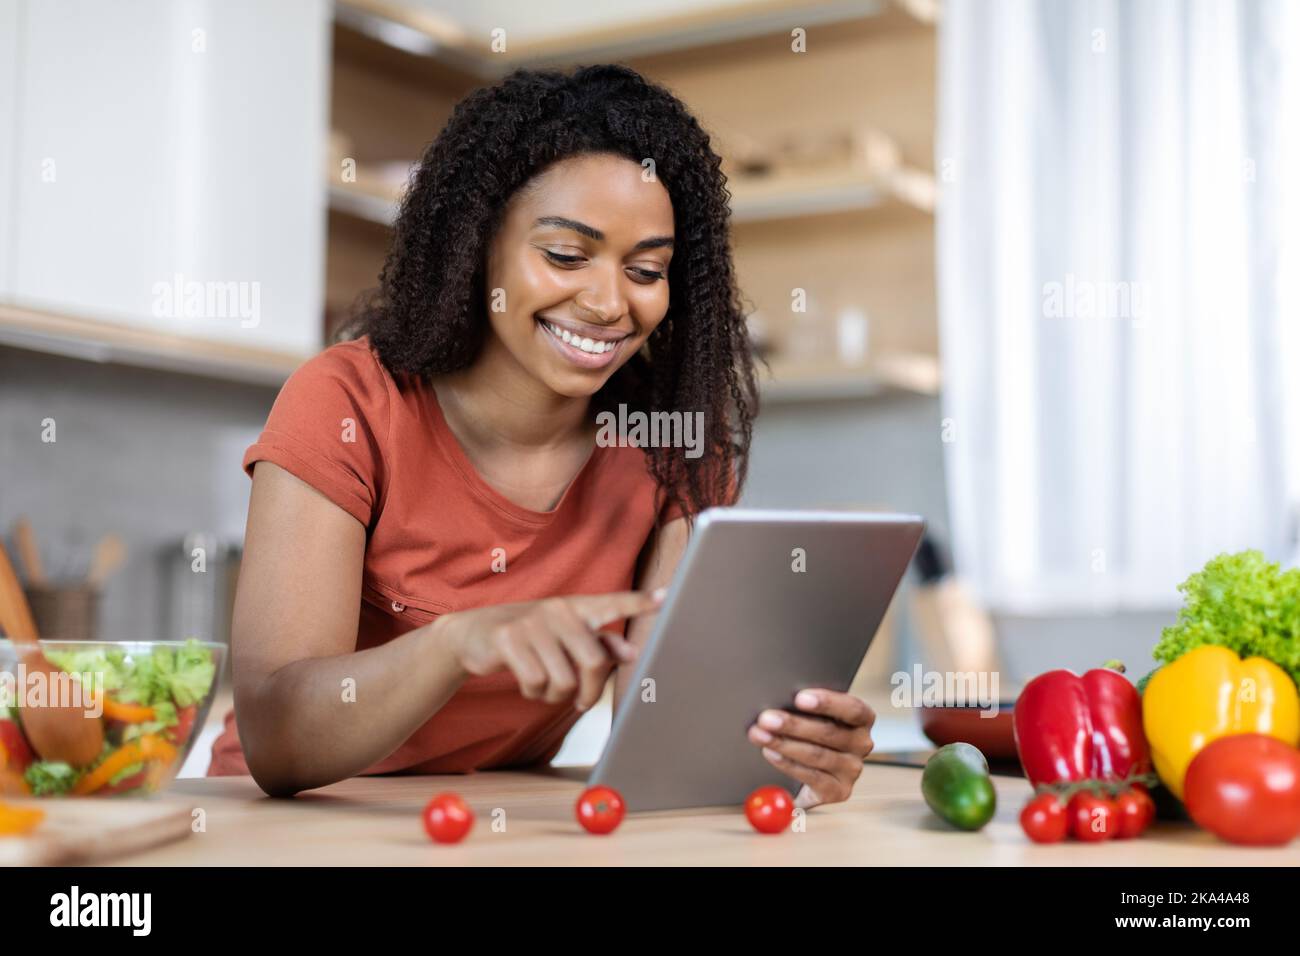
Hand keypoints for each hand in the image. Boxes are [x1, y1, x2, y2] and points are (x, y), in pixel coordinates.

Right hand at [431, 589, 664, 710]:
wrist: (474, 633)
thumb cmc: (530, 637)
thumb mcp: (564, 636)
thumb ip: (598, 643)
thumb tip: (631, 652)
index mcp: (577, 607)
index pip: (613, 603)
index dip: (639, 602)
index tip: (666, 597)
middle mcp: (558, 610)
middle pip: (594, 661)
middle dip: (590, 691)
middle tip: (583, 703)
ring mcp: (532, 622)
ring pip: (564, 679)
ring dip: (556, 695)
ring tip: (546, 687)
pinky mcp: (508, 639)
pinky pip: (535, 683)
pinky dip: (534, 694)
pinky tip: (527, 684)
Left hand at [747, 688, 875, 808]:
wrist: (809, 770)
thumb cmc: (808, 732)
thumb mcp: (812, 714)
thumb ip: (804, 707)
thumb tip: (778, 698)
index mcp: (861, 719)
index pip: (852, 709)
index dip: (827, 702)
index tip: (799, 698)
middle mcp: (861, 744)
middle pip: (829, 732)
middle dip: (793, 725)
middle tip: (766, 718)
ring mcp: (851, 770)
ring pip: (817, 755)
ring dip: (784, 744)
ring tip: (761, 735)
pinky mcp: (839, 791)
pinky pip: (812, 777)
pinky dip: (788, 765)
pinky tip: (772, 754)